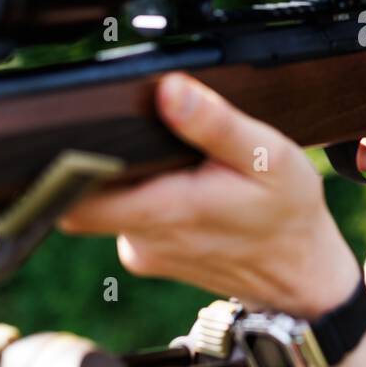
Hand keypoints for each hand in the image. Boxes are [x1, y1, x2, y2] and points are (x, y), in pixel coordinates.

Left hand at [58, 72, 360, 319]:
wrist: (302, 275)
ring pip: (110, 203)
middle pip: (86, 194)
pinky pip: (129, 219)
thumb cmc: (289, 214)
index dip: (64, 165)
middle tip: (147, 138)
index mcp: (167, 210)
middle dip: (106, 161)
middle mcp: (146, 238)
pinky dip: (148, 199)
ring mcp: (146, 252)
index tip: (77, 135)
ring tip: (179, 166)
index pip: (76, 196)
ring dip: (132, 180)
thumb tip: (170, 90)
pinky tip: (185, 190)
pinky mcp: (151, 257)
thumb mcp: (267, 157)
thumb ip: (215, 123)